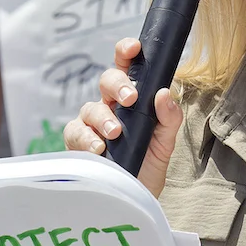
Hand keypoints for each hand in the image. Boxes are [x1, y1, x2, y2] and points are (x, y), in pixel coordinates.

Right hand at [65, 37, 183, 198]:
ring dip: (103, 117)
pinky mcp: (78, 144)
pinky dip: (87, 139)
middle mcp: (109, 106)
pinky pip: (76, 133)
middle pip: (106, 80)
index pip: (126, 66)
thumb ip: (168, 119)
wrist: (136, 198)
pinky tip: (99, 148)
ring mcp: (91, 124)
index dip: (127, 51)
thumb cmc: (149, 165)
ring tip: (115, 132)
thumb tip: (164, 93)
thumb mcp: (165, 143)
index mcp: (131, 98)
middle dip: (117, 85)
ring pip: (90, 107)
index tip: (134, 47)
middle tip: (130, 99)